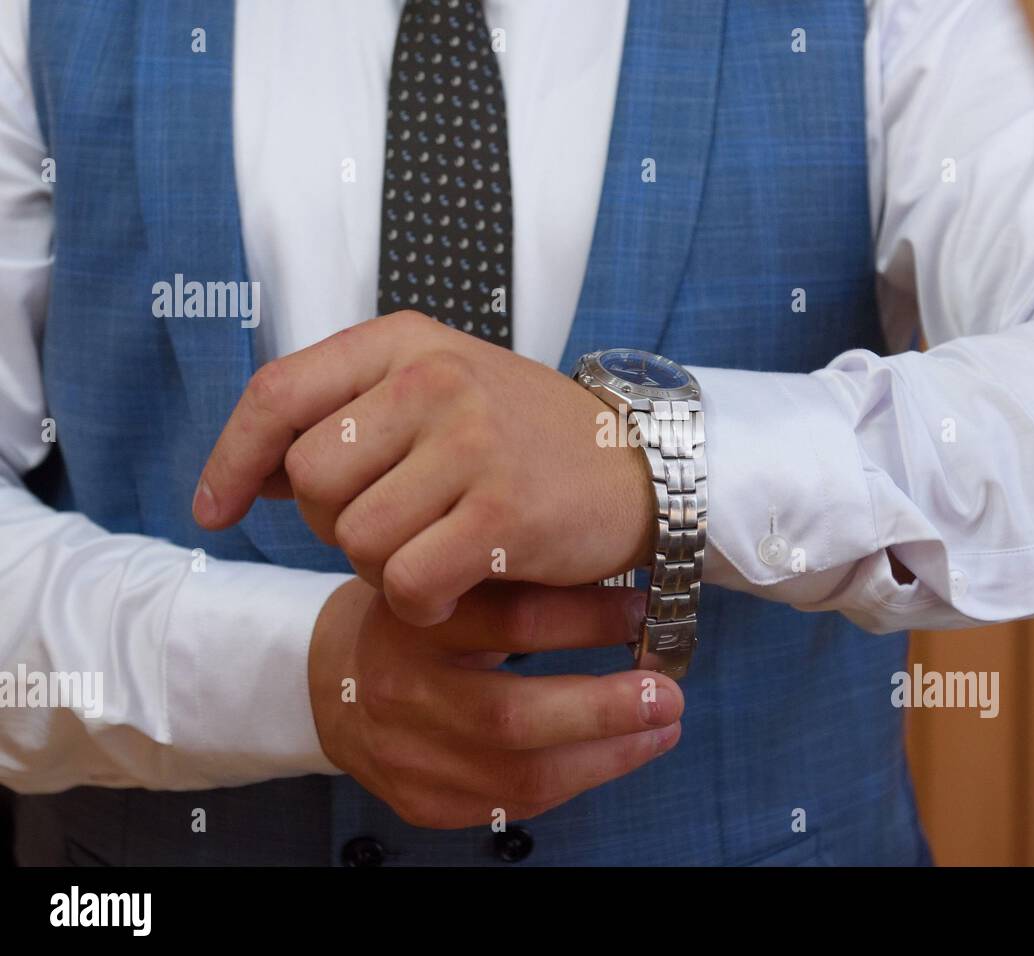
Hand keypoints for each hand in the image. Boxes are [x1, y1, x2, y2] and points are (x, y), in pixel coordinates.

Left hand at [193, 310, 654, 624]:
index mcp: (408, 342)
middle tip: (396, 527)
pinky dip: (419, 604)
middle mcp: (435, 377)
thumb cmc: (525, 440)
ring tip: (435, 553)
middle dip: (335, 524)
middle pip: (311, 478)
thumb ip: (349, 418)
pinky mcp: (506, 510)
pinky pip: (408, 581)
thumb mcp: (438, 396)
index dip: (231, 459)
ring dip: (383, 569)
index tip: (214, 511)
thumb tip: (254, 476)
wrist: (640, 467)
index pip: (278, 393)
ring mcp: (473, 440)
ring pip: (356, 538)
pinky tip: (456, 589)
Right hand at [309, 577, 682, 828]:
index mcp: (414, 621)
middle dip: (605, 709)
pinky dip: (578, 778)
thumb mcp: (451, 579)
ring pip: (523, 774)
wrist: (330, 683)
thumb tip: (629, 569)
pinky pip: (514, 803)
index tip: (643, 608)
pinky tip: (620, 752)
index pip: (511, 621)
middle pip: (514, 716)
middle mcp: (402, 693)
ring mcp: (408, 758)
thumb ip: (516, 578)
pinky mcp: (422, 802)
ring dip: (609, 754)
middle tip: (669, 692)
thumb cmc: (418, 620)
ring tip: (663, 727)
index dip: (586, 617)